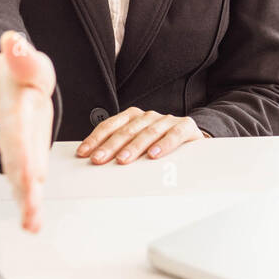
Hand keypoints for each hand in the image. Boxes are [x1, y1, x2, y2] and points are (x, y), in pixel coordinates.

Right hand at [0, 31, 55, 232]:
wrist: (3, 85)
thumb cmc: (21, 76)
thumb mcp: (27, 63)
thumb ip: (21, 56)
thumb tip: (11, 40)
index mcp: (14, 111)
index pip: (17, 133)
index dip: (22, 152)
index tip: (29, 173)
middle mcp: (13, 136)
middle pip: (16, 163)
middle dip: (23, 186)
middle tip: (30, 209)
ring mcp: (18, 151)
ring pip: (19, 178)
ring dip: (24, 202)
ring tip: (31, 224)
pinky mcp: (26, 160)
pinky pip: (27, 183)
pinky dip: (29, 203)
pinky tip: (33, 222)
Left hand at [76, 107, 208, 164]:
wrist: (194, 141)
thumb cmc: (161, 146)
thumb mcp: (139, 147)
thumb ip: (121, 150)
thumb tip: (95, 161)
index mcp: (133, 118)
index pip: (111, 125)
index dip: (96, 138)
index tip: (84, 153)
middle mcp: (148, 116)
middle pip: (126, 130)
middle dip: (110, 146)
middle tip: (99, 159)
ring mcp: (167, 120)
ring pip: (148, 132)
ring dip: (134, 147)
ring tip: (123, 160)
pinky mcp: (185, 127)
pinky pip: (174, 134)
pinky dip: (164, 144)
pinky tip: (154, 154)